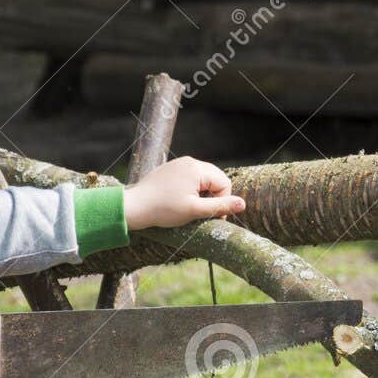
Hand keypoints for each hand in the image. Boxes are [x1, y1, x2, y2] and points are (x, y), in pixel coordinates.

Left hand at [122, 156, 244, 230]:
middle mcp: (189, 161)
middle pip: (214, 179)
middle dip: (213, 197)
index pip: (224, 183)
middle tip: (201, 214)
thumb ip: (220, 207)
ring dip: (202, 195)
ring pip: (203, 179)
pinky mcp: (170, 169)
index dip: (222, 202)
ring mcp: (179, 164)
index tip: (212, 216)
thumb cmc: (164, 209)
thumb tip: (243, 204)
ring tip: (189, 208)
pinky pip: (190, 178)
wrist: (134, 206)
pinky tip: (179, 201)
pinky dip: (191, 190)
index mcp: (197, 168)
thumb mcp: (195, 210)